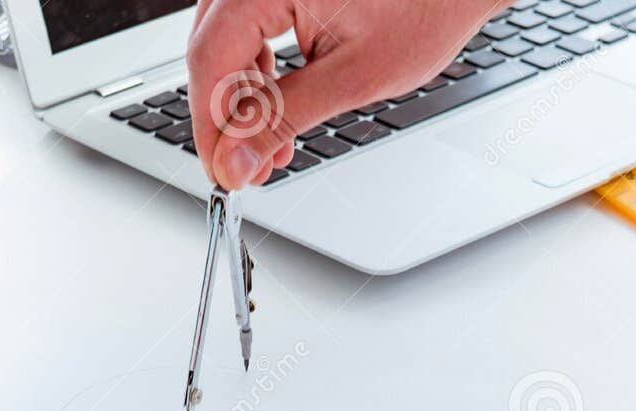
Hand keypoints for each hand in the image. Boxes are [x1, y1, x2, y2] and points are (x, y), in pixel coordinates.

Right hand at [188, 0, 504, 188]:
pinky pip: (249, 25)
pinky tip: (277, 105)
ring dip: (243, 97)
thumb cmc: (425, 8)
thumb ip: (283, 119)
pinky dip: (259, 68)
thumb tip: (236, 160)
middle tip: (246, 168)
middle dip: (226, 116)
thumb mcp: (352, 78)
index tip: (221, 171)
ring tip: (271, 145)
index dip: (210, 125)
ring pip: (226, 40)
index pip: (210, 60)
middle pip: (211, 49)